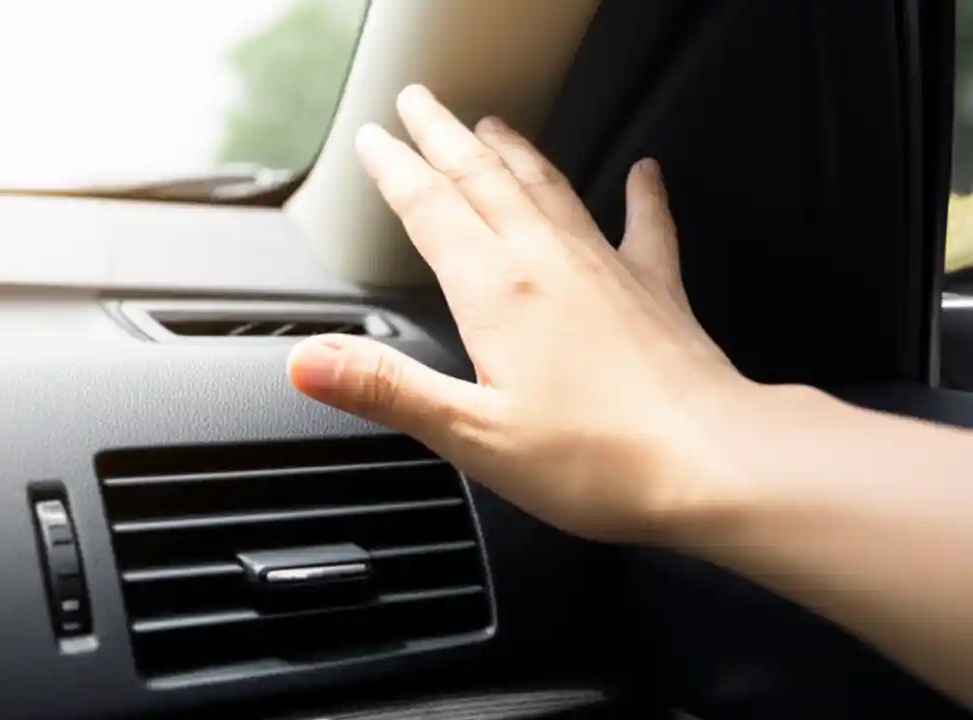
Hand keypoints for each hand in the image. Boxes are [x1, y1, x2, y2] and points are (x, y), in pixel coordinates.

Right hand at [287, 85, 755, 543]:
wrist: (714, 463)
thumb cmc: (597, 459)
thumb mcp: (471, 434)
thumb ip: (386, 389)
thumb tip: (306, 361)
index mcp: (497, 291)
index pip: (430, 209)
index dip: (395, 170)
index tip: (373, 139)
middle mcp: (549, 261)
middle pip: (483, 178)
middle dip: (444, 136)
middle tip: (420, 101)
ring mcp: (606, 268)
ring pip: (549, 186)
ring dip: (514, 151)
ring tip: (493, 123)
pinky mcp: (656, 290)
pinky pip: (645, 225)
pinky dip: (642, 193)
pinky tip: (645, 170)